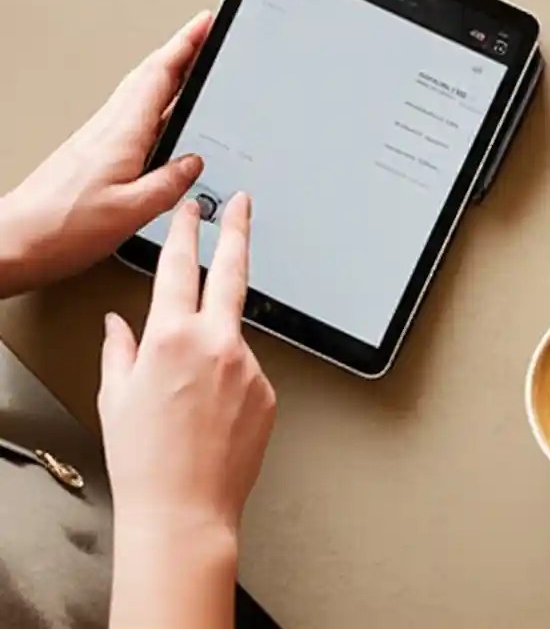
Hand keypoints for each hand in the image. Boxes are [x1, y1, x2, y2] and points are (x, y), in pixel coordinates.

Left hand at [0, 12, 212, 297]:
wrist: (15, 241)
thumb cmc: (61, 227)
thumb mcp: (132, 211)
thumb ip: (170, 184)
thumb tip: (193, 164)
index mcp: (122, 134)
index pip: (160, 76)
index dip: (185, 45)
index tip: (205, 24)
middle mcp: (108, 129)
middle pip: (148, 77)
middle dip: (179, 52)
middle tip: (202, 36)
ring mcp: (97, 140)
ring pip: (139, 94)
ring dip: (166, 75)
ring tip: (190, 68)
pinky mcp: (91, 154)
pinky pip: (131, 116)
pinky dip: (153, 103)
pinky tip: (161, 116)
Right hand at [99, 194, 274, 627]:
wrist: (185, 508)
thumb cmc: (145, 458)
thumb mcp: (116, 396)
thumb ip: (120, 349)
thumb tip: (119, 324)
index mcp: (172, 337)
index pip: (182, 268)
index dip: (188, 232)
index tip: (193, 209)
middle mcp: (217, 344)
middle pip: (233, 273)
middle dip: (237, 233)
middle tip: (242, 205)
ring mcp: (249, 366)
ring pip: (233, 338)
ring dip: (215, 353)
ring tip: (190, 404)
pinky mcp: (269, 391)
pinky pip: (246, 374)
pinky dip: (229, 385)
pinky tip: (210, 418)